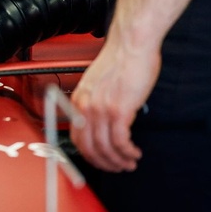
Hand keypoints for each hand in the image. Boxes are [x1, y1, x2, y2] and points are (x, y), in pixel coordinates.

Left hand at [69, 38, 159, 171]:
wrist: (132, 44)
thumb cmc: (121, 59)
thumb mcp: (98, 83)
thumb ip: (97, 102)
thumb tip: (102, 122)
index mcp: (79, 100)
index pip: (76, 137)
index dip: (89, 154)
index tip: (100, 160)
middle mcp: (86, 106)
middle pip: (89, 148)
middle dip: (104, 163)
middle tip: (118, 167)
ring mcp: (101, 109)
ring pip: (106, 148)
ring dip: (119, 161)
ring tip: (130, 162)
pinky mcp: (119, 110)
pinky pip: (120, 141)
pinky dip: (128, 152)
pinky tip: (135, 153)